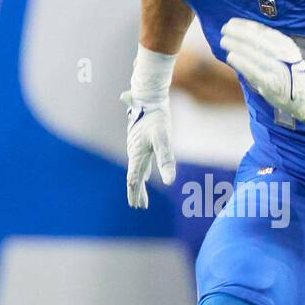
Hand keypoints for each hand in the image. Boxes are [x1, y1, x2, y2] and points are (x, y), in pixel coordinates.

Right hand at [120, 91, 174, 208]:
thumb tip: (170, 182)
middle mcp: (134, 153)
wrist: (148, 98)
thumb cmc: (156, 118)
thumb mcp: (163, 139)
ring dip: (140, 184)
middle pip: (134, 177)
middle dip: (137, 192)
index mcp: (137, 155)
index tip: (136, 206)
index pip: (133, 179)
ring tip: (142, 196)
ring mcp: (136, 147)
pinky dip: (142, 172)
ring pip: (137, 170)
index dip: (135, 193)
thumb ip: (166, 160)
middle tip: (140, 206)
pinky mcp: (140, 141)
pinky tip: (146, 174)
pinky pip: (140, 161)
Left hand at [220, 17, 304, 125]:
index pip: (264, 31)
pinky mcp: (271, 84)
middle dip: (239, 33)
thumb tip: (243, 33)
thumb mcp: (285, 54)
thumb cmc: (290, 73)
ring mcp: (278, 69)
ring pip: (254, 53)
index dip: (246, 25)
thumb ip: (268, 44)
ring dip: (236, 45)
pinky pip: (253, 70)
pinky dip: (241, 62)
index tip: (232, 22)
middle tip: (224, 29)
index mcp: (287, 45)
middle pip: (258, 40)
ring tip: (224, 41)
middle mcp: (284, 55)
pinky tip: (231, 56)